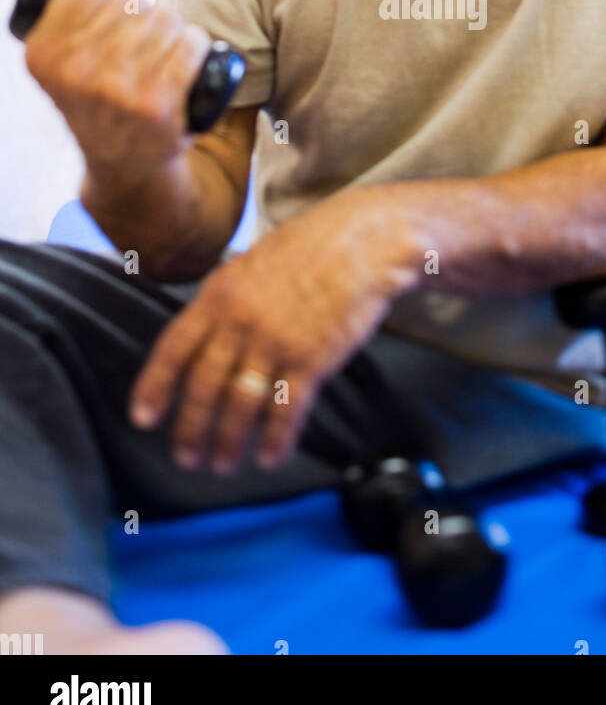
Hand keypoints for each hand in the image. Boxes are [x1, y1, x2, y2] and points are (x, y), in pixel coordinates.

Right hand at [23, 0, 211, 188]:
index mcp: (43, 53)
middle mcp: (73, 72)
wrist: (126, 165)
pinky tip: (188, 61)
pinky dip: (197, 46)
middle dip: (145, 15)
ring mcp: (115, 90)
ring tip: (163, 59)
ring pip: (165, 19)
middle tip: (142, 50)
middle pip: (133, 1)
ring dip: (174, 31)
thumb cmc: (101, 94)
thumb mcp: (71, 49)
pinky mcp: (155, 105)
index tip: (114, 19)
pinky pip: (190, 45)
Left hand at [126, 186, 424, 473]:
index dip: (155, 387)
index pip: (174, 348)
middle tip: (187, 458)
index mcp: (219, 294)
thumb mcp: (252, 264)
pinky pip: (286, 410)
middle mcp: (241, 321)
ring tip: (223, 464)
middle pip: (204, 386)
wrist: (362, 240)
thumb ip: (226, 302)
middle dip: (191, 429)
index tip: (144, 418)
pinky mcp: (311, 358)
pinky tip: (269, 456)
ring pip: (240, 404)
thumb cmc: (312, 248)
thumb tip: (205, 338)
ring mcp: (275, 341)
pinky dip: (275, 439)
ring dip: (228, 442)